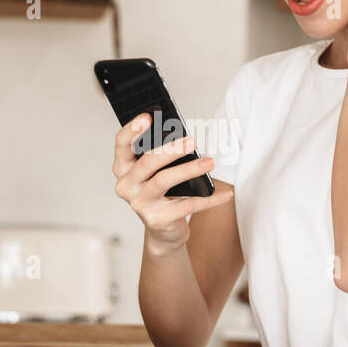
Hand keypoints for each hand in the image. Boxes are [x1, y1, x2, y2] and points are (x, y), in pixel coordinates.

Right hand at [111, 112, 233, 253]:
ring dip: (189, 169)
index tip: (148, 117)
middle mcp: (126, 186)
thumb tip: (185, 139)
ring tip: (209, 162)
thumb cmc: (161, 193)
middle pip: (146, 162)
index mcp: (123, 168)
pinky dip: (209, 199)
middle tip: (191, 141)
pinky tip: (225, 193)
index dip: (132, 129)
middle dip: (170, 149)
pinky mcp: (156, 219)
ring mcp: (139, 204)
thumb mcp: (156, 172)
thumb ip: (161, 155)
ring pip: (163, 181)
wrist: (163, 229)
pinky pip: (187, 205)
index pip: (121, 144)